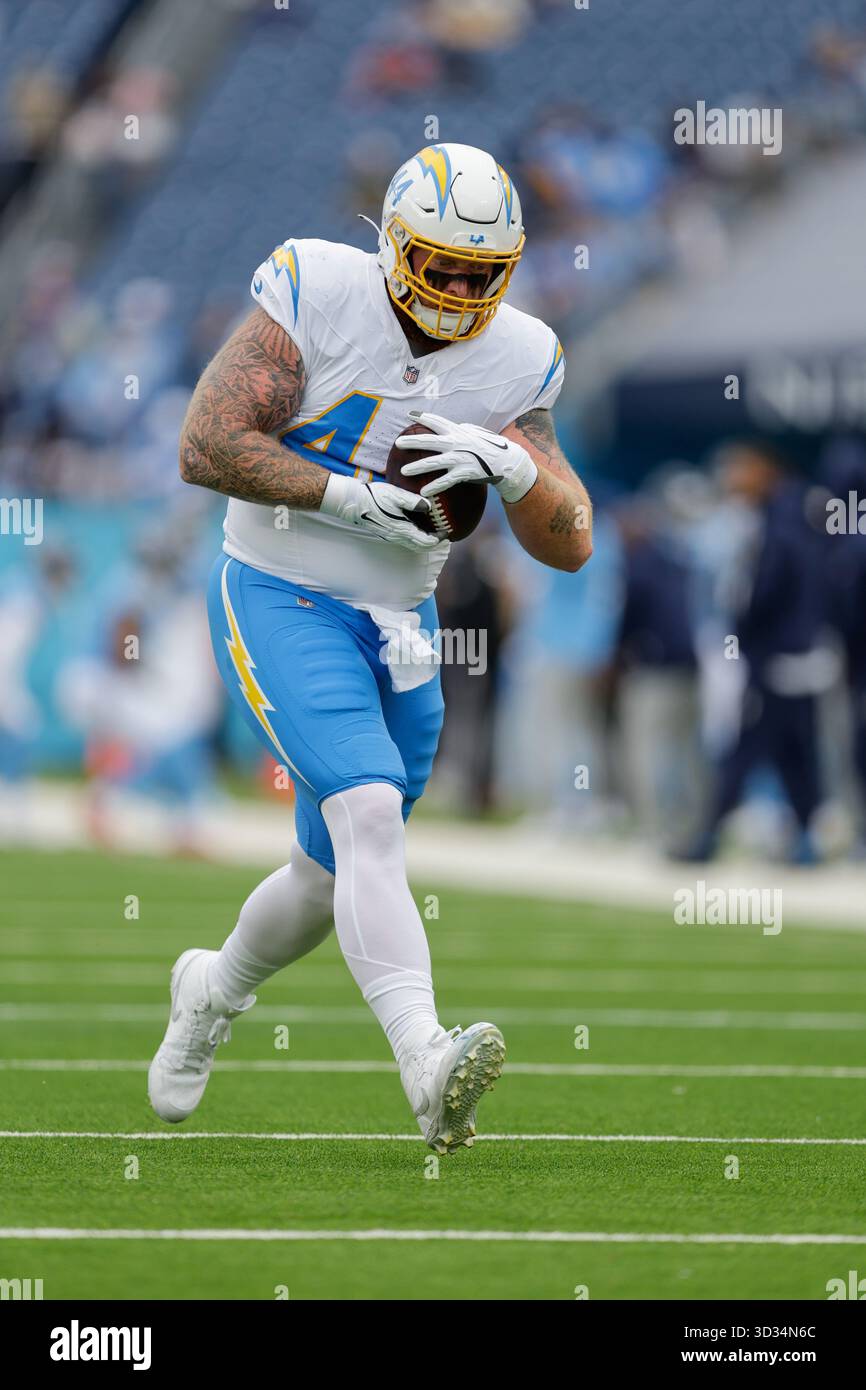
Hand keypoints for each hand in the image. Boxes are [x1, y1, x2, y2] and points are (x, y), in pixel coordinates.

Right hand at [320, 473, 439, 550]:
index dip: (439, 538)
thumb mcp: (396, 495)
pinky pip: (406, 540)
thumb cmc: (374, 497)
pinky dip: (416, 538)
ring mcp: (391, 536)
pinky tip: (418, 527)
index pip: (426, 541)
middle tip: (443, 533)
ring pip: (413, 545)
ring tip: (433, 531)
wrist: (353, 502)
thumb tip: (428, 506)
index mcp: (402, 529)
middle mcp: (397, 536)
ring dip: (425, 541)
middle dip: (434, 542)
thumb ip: (414, 501)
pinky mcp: (387, 532)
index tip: (446, 531)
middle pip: (421, 547)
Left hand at [395, 409, 537, 502]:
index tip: (409, 415)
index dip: (424, 416)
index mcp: (459, 431)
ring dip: (418, 467)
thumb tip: (452, 426)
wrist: (507, 462)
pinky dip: (435, 486)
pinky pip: (447, 480)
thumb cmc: (489, 447)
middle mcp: (458, 442)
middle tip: (398, 443)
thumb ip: (461, 430)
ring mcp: (461, 458)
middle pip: (430, 441)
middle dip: (413, 441)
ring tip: (403, 471)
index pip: (438, 421)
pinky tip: (423, 492)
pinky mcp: (466, 472)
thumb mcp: (475, 433)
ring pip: (435, 462)